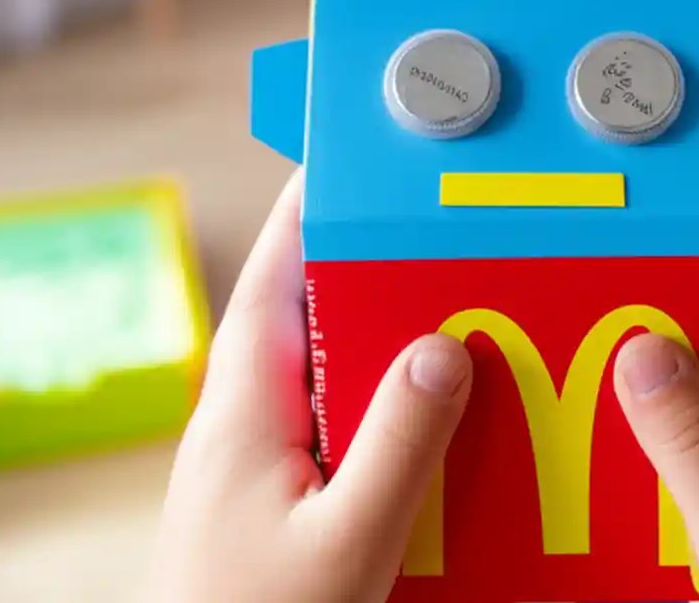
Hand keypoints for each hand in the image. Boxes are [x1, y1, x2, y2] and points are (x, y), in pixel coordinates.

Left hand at [147, 172, 472, 602]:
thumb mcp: (346, 539)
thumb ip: (397, 445)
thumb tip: (444, 351)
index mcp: (244, 408)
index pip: (272, 281)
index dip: (307, 214)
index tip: (351, 159)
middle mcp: (245, 419)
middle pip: (306, 314)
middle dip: (365, 268)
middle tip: (436, 230)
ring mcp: (260, 456)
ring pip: (327, 369)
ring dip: (381, 338)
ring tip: (454, 311)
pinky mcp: (279, 490)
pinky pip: (339, 419)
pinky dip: (383, 401)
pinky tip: (434, 419)